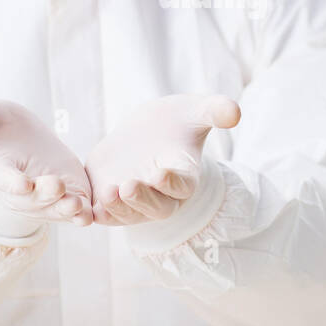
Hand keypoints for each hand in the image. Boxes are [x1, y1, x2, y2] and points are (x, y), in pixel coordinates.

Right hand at [0, 100, 92, 226]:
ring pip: (54, 208)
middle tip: (57, 186)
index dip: (12, 182)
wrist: (17, 137)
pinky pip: (73, 209)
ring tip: (78, 206)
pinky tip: (92, 214)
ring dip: (65, 209)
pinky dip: (82, 213)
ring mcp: (44, 197)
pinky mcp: (66, 194)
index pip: (4, 180)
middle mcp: (20, 192)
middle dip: (45, 194)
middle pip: (33, 198)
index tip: (21, 183)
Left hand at [85, 94, 240, 225]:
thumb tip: (235, 112)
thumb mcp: (194, 111)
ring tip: (109, 191)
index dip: (172, 184)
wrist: (145, 131)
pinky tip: (89, 208)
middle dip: (142, 200)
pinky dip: (98, 215)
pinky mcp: (110, 198)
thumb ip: (214, 110)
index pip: (182, 187)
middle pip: (156, 208)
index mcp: (184, 177)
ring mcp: (135, 201)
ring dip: (119, 208)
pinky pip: (106, 214)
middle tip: (128, 186)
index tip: (161, 173)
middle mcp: (162, 195)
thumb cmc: (175, 122)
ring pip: (129, 214)